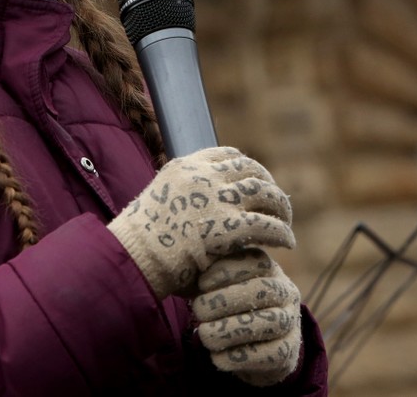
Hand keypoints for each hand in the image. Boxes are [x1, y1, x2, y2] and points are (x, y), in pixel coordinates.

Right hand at [108, 147, 294, 298]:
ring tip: (286, 221)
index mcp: (185, 167)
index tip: (256, 181)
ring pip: (264, 193)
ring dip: (281, 207)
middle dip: (269, 184)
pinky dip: (281, 232)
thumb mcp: (160, 205)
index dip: (247, 167)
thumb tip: (199, 207)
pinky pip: (266, 225)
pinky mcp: (226, 228)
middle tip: (278, 203)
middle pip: (251, 169)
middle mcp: (203, 177)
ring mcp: (216, 200)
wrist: (129, 261)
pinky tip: (287, 243)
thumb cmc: (140, 244)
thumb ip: (182, 198)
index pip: (227, 154)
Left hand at [192, 248, 302, 386]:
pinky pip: (269, 355)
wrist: (258, 349)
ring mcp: (292, 323)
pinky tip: (217, 356)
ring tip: (205, 334)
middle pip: (263, 290)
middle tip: (199, 311)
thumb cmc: (234, 309)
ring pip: (270, 322)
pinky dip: (240, 356)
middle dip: (226, 300)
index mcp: (271, 270)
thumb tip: (188, 268)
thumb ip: (213, 275)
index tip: (202, 283)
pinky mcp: (288, 353)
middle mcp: (287, 293)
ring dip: (232, 330)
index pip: (256, 262)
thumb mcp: (225, 287)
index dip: (227, 270)